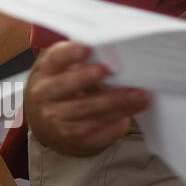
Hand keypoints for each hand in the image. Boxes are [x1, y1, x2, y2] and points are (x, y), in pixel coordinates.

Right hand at [24, 41, 149, 156]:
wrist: (53, 126)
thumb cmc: (67, 86)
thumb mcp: (65, 69)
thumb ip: (85, 58)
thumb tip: (115, 47)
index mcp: (46, 73)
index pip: (54, 60)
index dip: (68, 54)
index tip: (85, 48)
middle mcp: (48, 98)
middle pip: (65, 88)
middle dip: (85, 78)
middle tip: (107, 70)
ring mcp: (61, 120)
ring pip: (87, 110)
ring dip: (116, 101)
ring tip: (139, 93)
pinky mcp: (79, 138)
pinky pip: (101, 128)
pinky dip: (121, 116)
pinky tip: (138, 106)